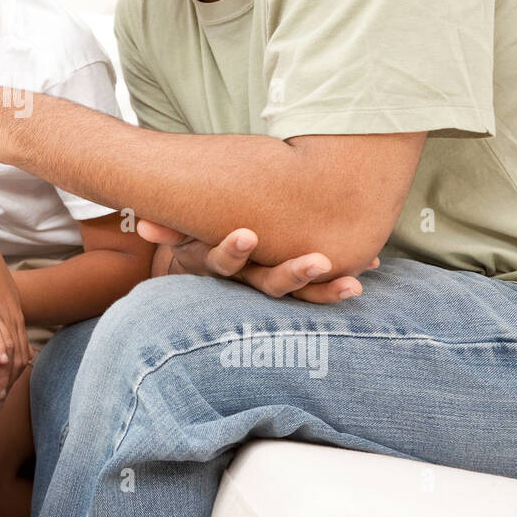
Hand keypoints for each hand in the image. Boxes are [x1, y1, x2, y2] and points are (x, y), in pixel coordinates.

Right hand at [0, 235, 31, 402]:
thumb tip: (2, 337)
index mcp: (13, 316)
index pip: (22, 352)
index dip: (16, 375)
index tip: (7, 391)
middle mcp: (11, 316)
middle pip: (19, 356)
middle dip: (11, 382)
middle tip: (1, 400)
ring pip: (9, 348)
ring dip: (4, 374)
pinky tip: (0, 360)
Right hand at [139, 220, 378, 303]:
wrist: (208, 256)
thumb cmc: (197, 230)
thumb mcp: (180, 229)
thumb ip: (167, 227)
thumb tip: (142, 223)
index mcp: (218, 265)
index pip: (225, 264)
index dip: (234, 252)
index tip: (247, 234)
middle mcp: (248, 280)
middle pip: (270, 285)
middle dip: (294, 274)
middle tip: (317, 261)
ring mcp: (271, 282)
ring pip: (300, 293)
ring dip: (326, 289)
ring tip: (356, 283)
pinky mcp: (295, 281)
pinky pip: (322, 284)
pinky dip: (345, 275)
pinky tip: (374, 265)